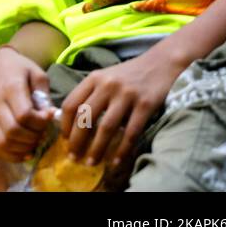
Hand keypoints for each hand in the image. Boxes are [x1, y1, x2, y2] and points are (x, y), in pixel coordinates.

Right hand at [0, 46, 55, 161]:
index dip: (40, 122)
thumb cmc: (20, 69)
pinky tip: (25, 152)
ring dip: (24, 148)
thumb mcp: (37, 74)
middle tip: (43, 132)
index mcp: (10, 88)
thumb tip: (49, 117)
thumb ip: (44, 96)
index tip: (50, 117)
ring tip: (35, 141)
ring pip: (4, 142)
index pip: (24, 114)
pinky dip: (11, 155)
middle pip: (13, 131)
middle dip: (34, 137)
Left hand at [59, 49, 180, 170]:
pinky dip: (122, 149)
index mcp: (93, 78)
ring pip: (106, 127)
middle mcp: (107, 86)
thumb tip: (72, 120)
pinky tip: (115, 161)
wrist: (161, 63)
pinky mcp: (145, 105)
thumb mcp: (105, 77)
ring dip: (96, 148)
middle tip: (73, 157)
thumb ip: (90, 93)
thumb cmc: (129, 74)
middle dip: (76, 140)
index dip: (65, 124)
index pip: (71, 103)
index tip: (64, 139)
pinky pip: (131, 132)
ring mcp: (126, 95)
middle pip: (85, 117)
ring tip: (91, 162)